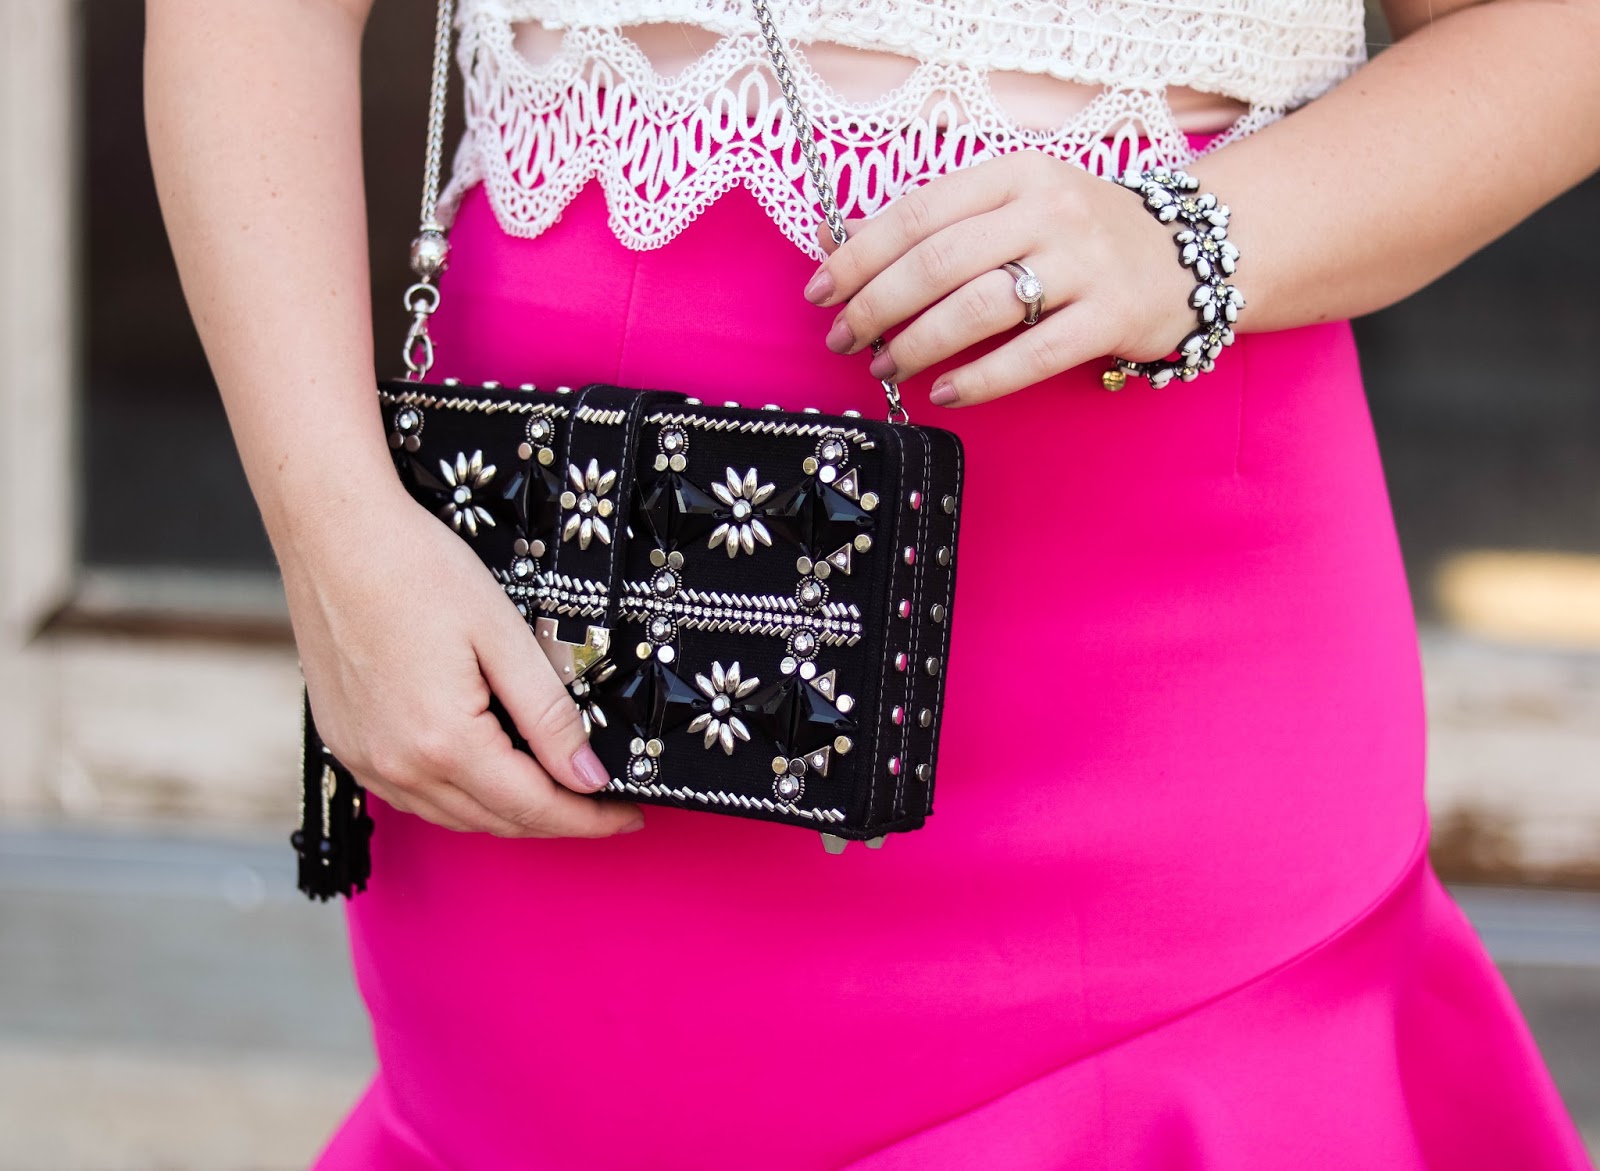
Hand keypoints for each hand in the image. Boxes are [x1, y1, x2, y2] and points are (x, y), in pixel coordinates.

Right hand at [280, 477, 643, 838]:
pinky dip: (460, 798)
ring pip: (454, 816)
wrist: (333, 534)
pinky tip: (486, 773)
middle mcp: (399, 766)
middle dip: (556, 818)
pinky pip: (414, 797)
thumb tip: (588, 777)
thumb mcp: (504, 637)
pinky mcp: (347, 745)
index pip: (534, 807)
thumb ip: (549, 716)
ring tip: (554, 789)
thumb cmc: (416, 569)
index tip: (629, 817)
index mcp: (445, 742)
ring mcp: (366, 760)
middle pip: (496, 821)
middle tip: (603, 804)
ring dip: (508, 813)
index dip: (588, 818)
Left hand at [804, 151, 1197, 406]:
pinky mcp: (1110, 317)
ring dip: (917, 345)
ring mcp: (1084, 263)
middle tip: (843, 338)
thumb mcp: (1014, 205)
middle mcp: (1049, 210)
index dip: (859, 256)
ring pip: (977, 308)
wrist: (1191, 254)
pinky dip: (978, 380)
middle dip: (876, 307)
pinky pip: (1030, 355)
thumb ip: (938, 223)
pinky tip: (943, 393)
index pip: (917, 212)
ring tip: (886, 367)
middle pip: (937, 262)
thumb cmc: (1080, 236)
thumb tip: (842, 247)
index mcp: (1015, 173)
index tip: (821, 291)